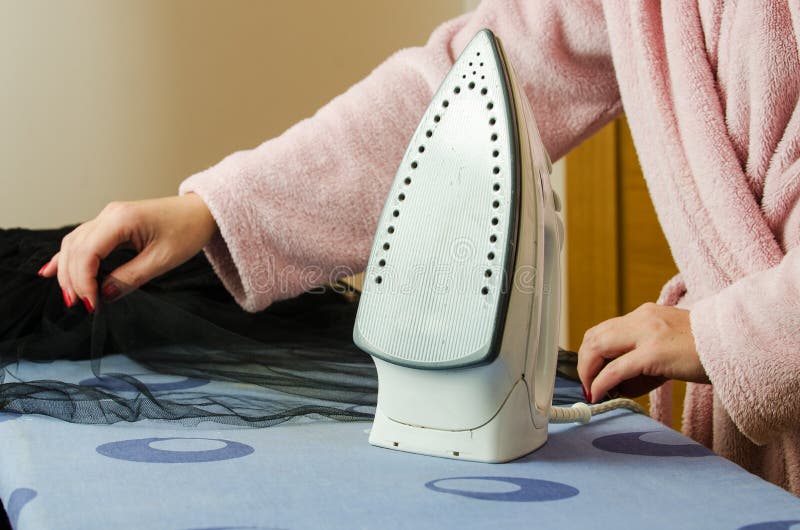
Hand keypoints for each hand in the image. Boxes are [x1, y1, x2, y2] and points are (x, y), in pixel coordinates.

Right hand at [39, 193, 216, 311]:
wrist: (201, 212)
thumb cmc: (187, 231)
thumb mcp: (162, 261)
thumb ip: (130, 278)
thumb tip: (103, 295)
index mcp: (121, 220)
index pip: (87, 252)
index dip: (84, 280)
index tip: (91, 304)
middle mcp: (109, 214)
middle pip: (75, 249)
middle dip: (73, 279)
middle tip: (80, 306)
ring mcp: (108, 217)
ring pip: (74, 243)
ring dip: (68, 270)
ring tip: (71, 297)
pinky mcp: (111, 223)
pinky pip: (82, 240)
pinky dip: (68, 257)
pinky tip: (50, 271)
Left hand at [577, 302, 709, 402]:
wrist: (738, 345)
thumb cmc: (708, 351)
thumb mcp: (670, 344)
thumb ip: (644, 356)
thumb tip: (619, 383)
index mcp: (646, 314)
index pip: (604, 328)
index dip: (590, 351)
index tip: (589, 370)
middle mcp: (642, 318)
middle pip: (594, 335)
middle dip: (583, 362)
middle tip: (586, 383)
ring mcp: (647, 334)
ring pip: (598, 347)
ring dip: (588, 371)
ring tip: (591, 389)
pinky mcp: (654, 354)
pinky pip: (616, 369)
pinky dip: (601, 382)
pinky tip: (599, 394)